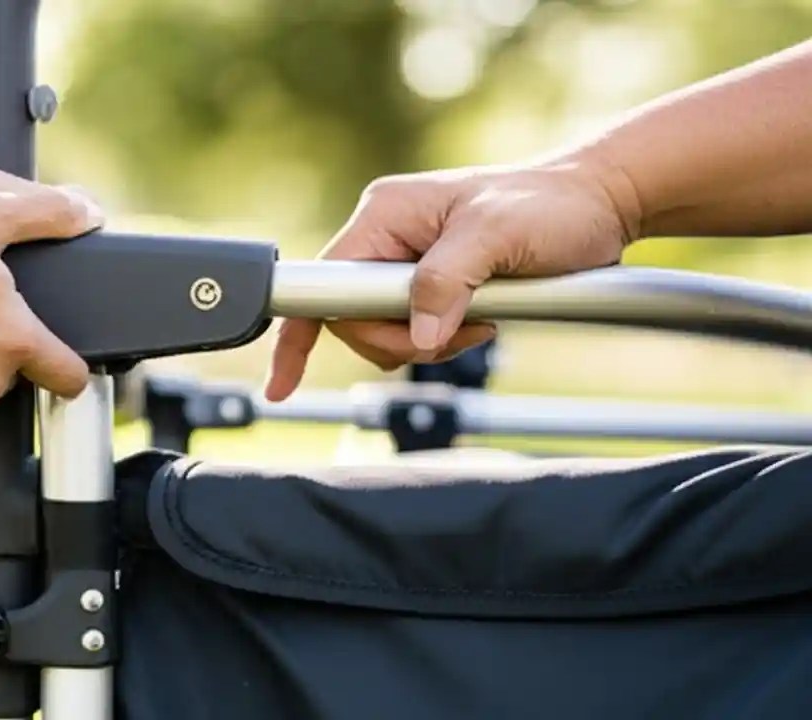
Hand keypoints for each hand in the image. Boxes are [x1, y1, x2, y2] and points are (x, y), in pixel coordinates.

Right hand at [265, 156, 641, 400]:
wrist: (599, 203)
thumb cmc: (552, 205)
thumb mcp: (498, 236)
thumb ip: (447, 281)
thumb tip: (416, 333)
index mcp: (385, 215)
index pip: (324, 283)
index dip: (300, 334)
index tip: (282, 384)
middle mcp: (386, 238)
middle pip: (351, 319)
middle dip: (398, 341)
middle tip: (457, 333)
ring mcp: (406, 262)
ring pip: (384, 331)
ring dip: (428, 343)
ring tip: (480, 320)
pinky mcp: (431, 283)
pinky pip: (414, 331)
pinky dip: (444, 341)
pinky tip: (481, 321)